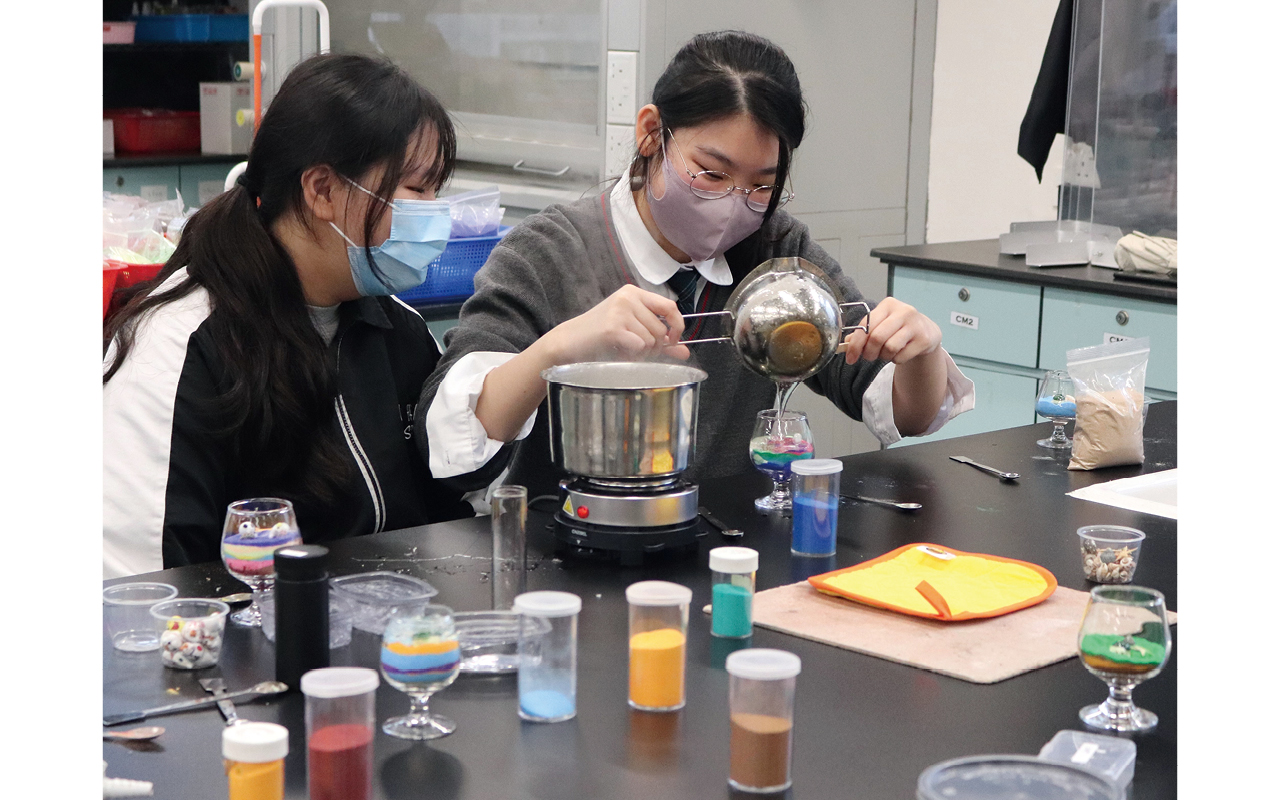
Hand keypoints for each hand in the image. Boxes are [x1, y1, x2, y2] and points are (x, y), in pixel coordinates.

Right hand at [544, 284, 689, 363]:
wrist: (569, 341)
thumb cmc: (600, 336)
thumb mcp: (632, 332)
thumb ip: (661, 341)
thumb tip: (686, 352)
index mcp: (634, 293)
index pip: (670, 307)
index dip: (677, 326)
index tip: (672, 341)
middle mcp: (628, 297)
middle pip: (661, 329)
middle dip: (654, 347)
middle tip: (638, 352)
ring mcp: (620, 310)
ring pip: (651, 340)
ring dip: (642, 353)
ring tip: (624, 351)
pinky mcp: (613, 327)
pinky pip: (639, 346)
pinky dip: (632, 355)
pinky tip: (619, 352)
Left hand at [841, 297, 941, 364]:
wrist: (927, 331)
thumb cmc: (898, 328)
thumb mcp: (881, 324)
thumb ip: (863, 332)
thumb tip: (846, 343)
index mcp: (888, 305)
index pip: (866, 325)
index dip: (855, 344)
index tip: (850, 358)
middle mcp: (903, 311)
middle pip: (877, 338)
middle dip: (869, 353)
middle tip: (869, 357)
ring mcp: (915, 325)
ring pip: (889, 348)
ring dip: (883, 356)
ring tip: (887, 353)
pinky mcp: (924, 339)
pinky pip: (901, 356)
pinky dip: (896, 360)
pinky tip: (900, 353)